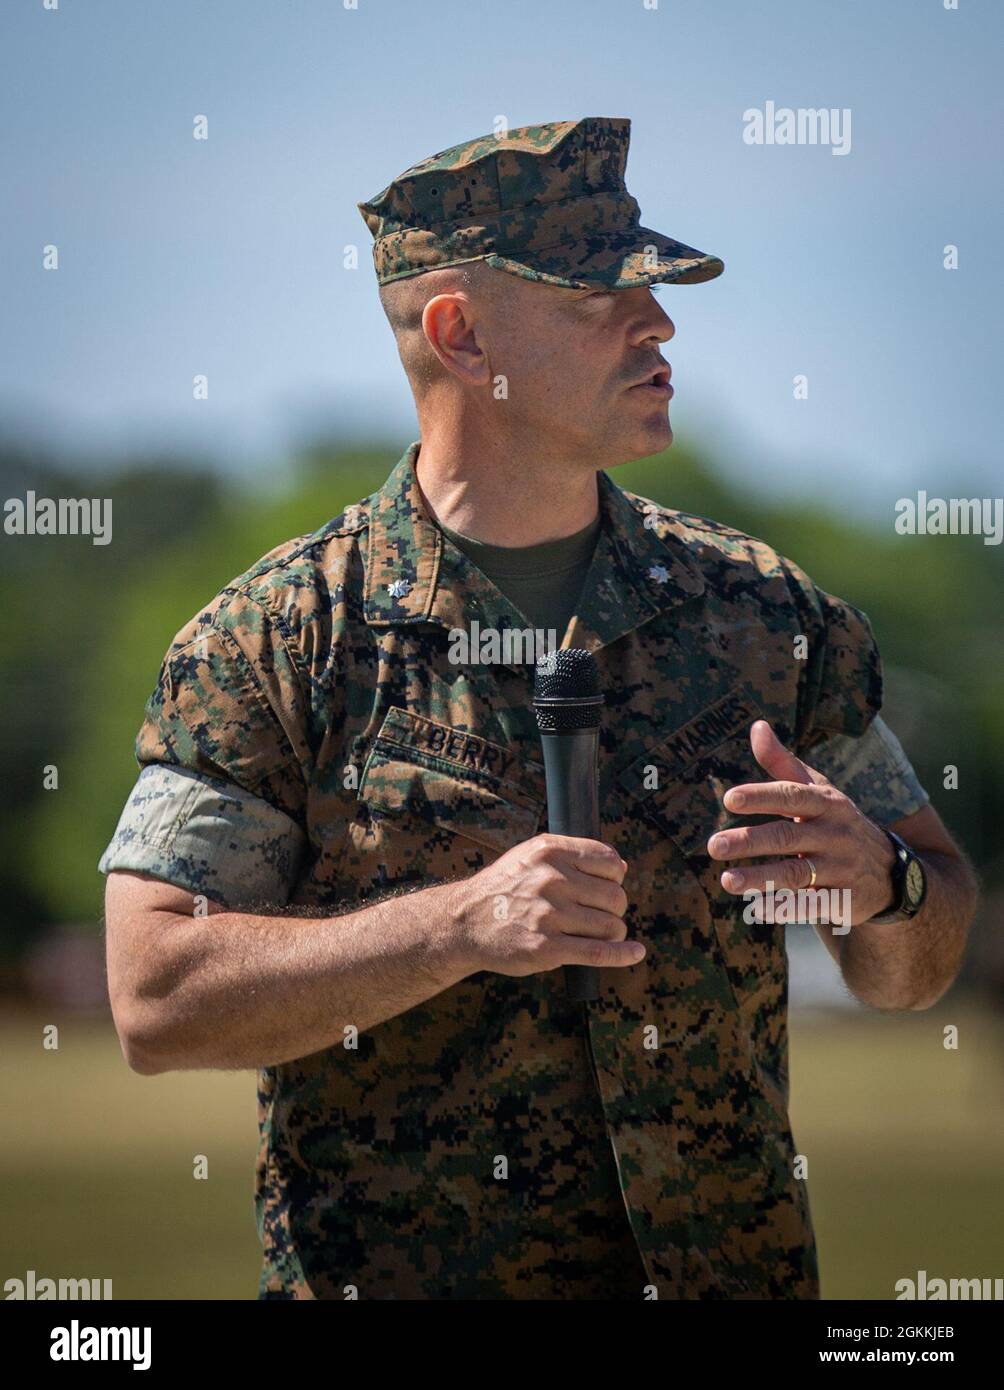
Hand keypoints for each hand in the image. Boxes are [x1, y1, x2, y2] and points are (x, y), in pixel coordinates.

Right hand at [450, 833, 643, 976]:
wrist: (465, 922)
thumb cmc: (503, 888)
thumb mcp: (530, 855)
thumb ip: (572, 854)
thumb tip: (621, 866)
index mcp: (550, 852)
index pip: (610, 861)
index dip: (614, 877)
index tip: (604, 888)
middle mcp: (551, 880)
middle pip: (615, 896)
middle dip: (614, 908)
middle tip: (597, 915)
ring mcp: (549, 915)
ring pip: (611, 925)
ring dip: (612, 933)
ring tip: (596, 934)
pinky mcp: (547, 947)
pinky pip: (598, 952)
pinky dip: (623, 954)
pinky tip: (635, 953)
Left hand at [706, 720, 897, 925]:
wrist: (889, 870)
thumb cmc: (836, 822)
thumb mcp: (818, 789)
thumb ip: (783, 763)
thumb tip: (756, 726)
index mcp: (828, 803)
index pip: (792, 796)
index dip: (762, 797)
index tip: (729, 799)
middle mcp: (835, 834)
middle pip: (788, 836)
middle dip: (750, 840)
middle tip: (714, 846)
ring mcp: (841, 869)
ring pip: (796, 873)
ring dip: (760, 878)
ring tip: (727, 880)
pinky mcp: (843, 900)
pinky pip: (811, 905)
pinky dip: (785, 908)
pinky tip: (757, 909)